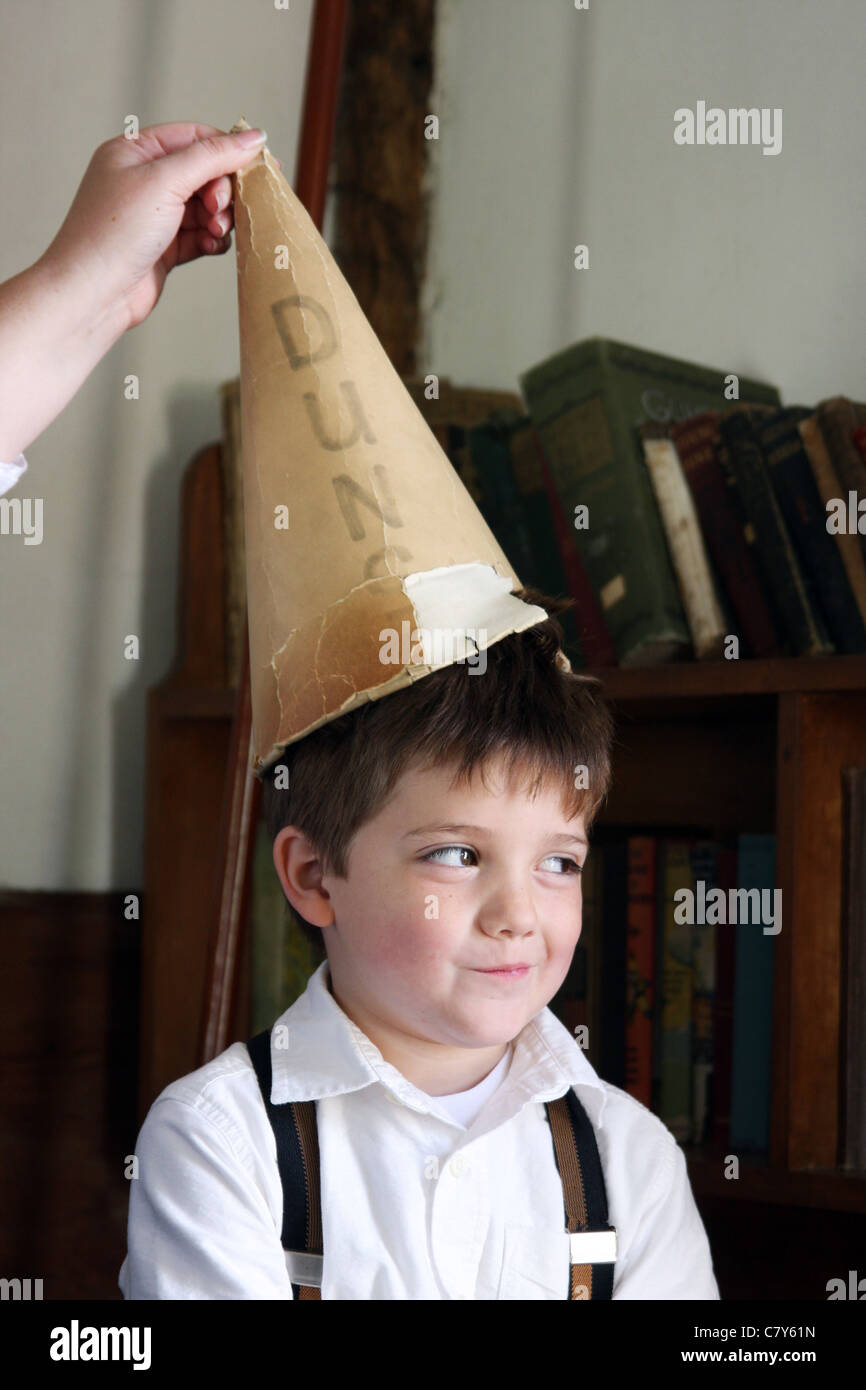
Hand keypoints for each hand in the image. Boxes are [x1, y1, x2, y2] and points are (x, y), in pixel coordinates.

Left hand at [39, 121, 279, 333]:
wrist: (93, 294)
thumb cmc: (115, 233)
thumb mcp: (165, 181)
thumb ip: (212, 156)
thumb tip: (255, 138)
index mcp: (135, 152)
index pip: (194, 137)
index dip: (229, 149)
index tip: (261, 165)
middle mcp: (144, 180)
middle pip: (205, 173)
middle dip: (222, 191)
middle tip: (220, 209)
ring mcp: (155, 215)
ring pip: (207, 207)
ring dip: (219, 219)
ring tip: (214, 231)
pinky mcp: (165, 247)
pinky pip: (201, 235)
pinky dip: (211, 240)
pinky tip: (209, 246)